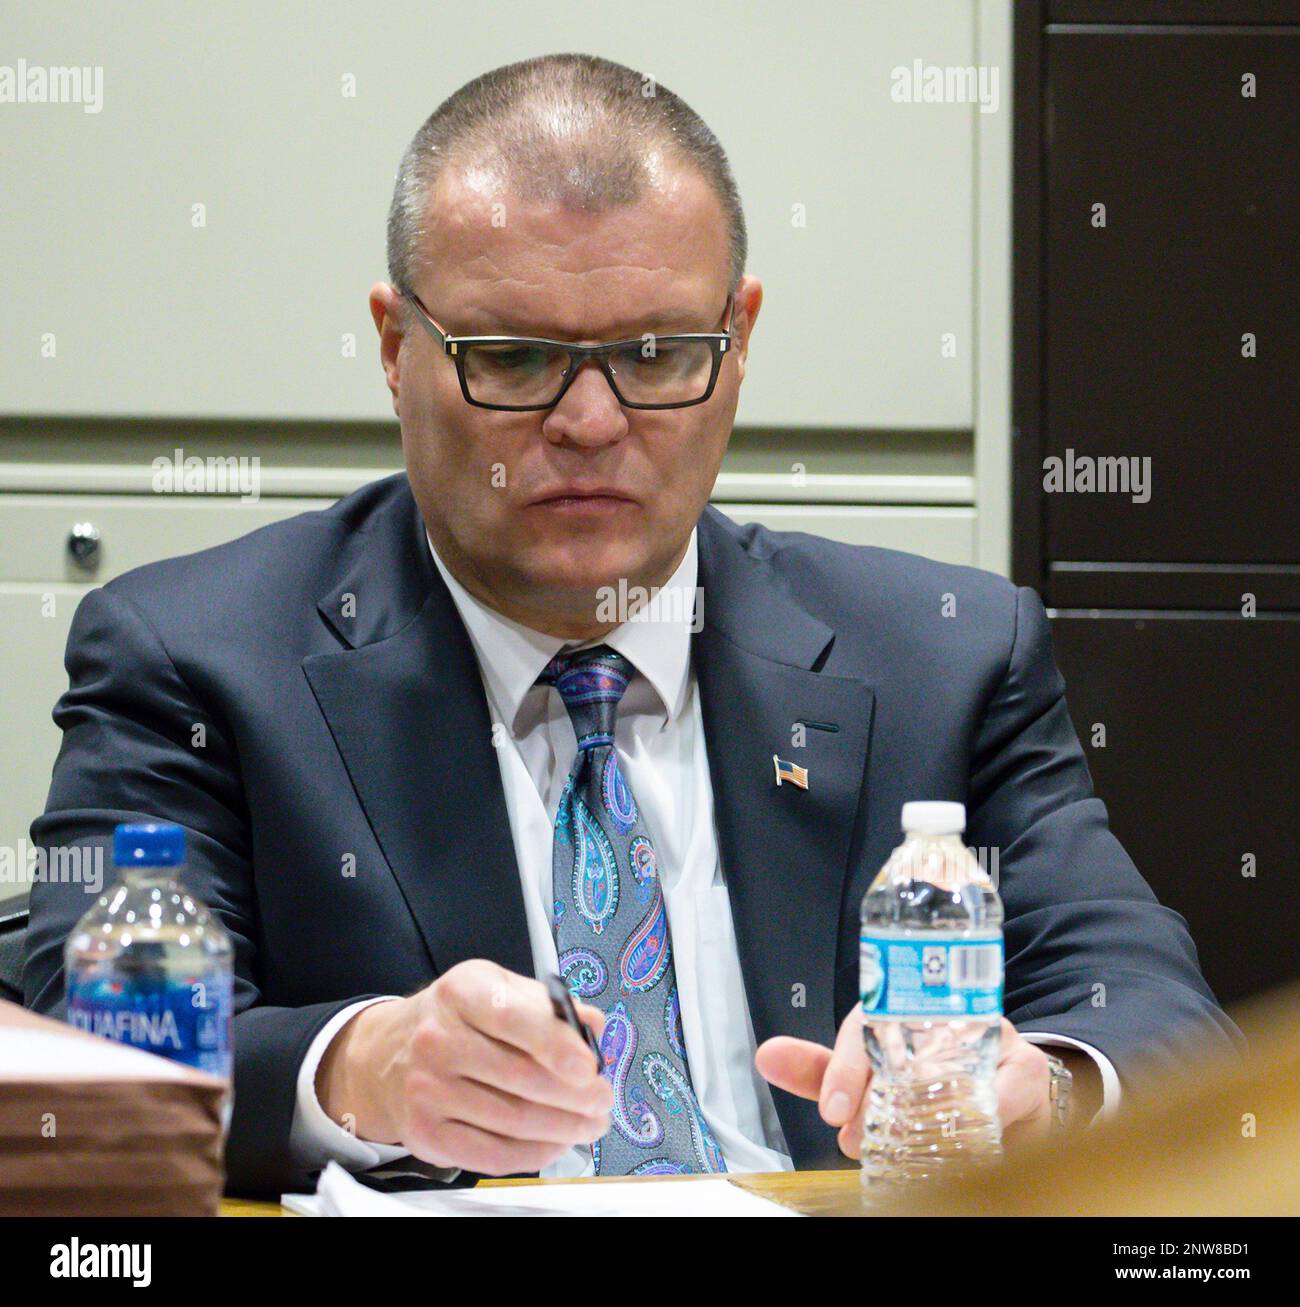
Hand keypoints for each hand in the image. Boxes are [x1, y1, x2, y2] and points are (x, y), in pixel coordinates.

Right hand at [317, 960, 613, 1174]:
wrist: (389, 1055)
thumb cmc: (459, 1019)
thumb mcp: (499, 989)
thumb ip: (549, 1005)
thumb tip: (593, 1026)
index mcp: (461, 993)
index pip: (512, 1018)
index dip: (556, 1045)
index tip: (590, 1066)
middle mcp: (437, 1040)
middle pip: (520, 1078)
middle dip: (575, 1095)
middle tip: (603, 1099)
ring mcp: (428, 1090)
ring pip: (513, 1121)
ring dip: (564, 1128)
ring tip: (590, 1123)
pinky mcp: (427, 1133)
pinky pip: (493, 1155)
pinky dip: (535, 1154)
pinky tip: (556, 1143)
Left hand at [755, 1011, 1052, 1158]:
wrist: (1005, 1083)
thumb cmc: (929, 1072)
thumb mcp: (871, 1074)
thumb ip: (823, 1072)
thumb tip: (767, 1056)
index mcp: (902, 1006)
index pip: (867, 1023)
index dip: (845, 1068)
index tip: (831, 1110)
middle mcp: (943, 1010)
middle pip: (908, 1046)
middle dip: (878, 1097)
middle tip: (856, 1136)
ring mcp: (988, 1035)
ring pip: (956, 1070)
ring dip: (925, 1115)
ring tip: (899, 1149)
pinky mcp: (1026, 1070)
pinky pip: (1008, 1092)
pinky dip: (983, 1121)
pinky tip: (960, 1144)